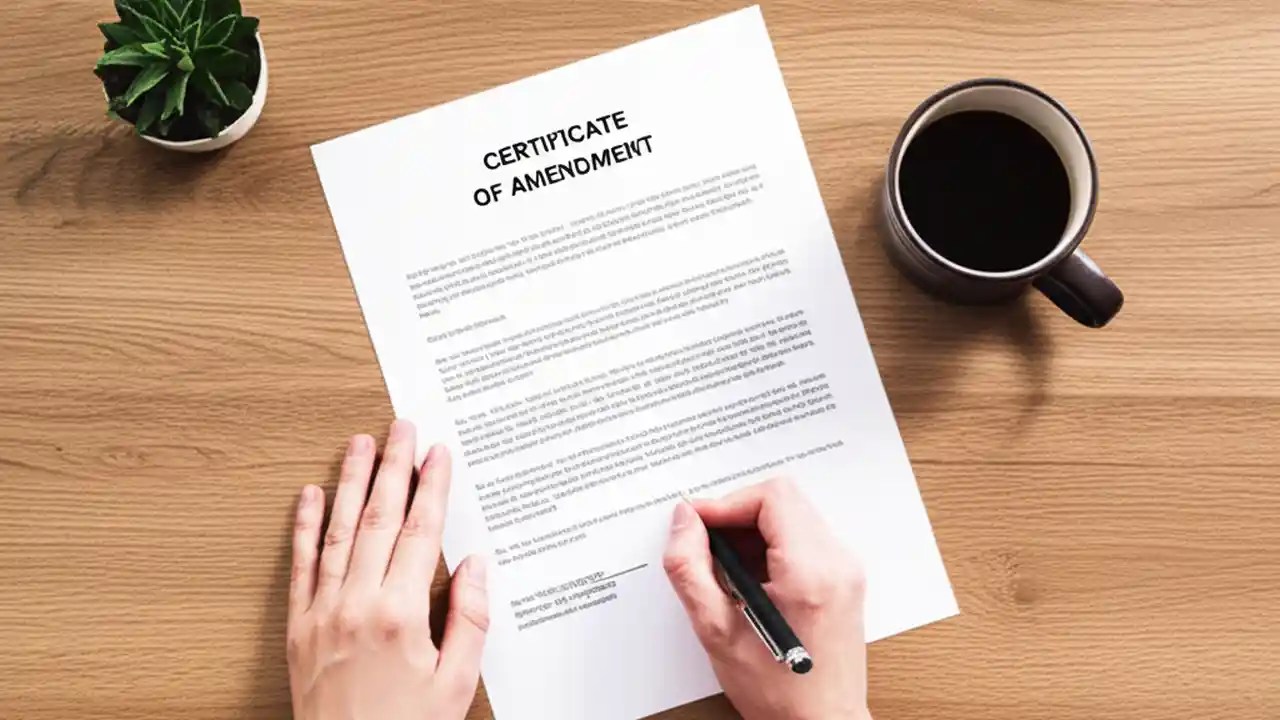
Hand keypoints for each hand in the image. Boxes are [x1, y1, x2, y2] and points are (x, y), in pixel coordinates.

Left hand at [287, 420, 488, 719]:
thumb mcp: (456, 684)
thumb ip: (468, 619)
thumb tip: (474, 564)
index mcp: (401, 615)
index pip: (420, 533)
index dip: (431, 488)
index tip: (437, 454)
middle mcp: (357, 605)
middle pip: (378, 519)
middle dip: (391, 468)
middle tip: (399, 428)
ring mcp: (323, 613)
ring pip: (338, 532)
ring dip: (349, 483)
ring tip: (358, 444)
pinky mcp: (299, 629)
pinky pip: (301, 566)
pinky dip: (303, 527)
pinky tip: (308, 496)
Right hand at [663, 479, 870, 719]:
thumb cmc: (778, 692)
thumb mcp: (716, 630)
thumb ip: (690, 568)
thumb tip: (685, 521)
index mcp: (811, 571)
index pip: (771, 497)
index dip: (726, 503)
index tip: (697, 524)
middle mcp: (837, 562)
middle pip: (783, 500)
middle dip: (737, 516)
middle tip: (708, 548)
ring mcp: (845, 569)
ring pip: (793, 515)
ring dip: (753, 532)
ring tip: (728, 572)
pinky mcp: (843, 578)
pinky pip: (804, 537)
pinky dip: (771, 546)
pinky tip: (750, 581)